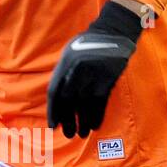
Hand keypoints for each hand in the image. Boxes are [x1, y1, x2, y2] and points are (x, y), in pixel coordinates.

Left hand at [47, 0, 142, 138]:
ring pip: (85, 104)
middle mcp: (76, 69)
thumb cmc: (88, 44)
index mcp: (64, 63)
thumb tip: (58, 99)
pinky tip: (95, 126)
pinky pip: (100, 102)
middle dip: (68, 120)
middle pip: (69, 101)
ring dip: (83, 122)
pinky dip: (97, 115)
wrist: (113, 32)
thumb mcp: (70, 53)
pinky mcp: (108, 78)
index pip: (55, 92)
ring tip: (81, 134)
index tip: (53, 126)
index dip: (53, 111)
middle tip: (68, 134)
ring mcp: (93, 74)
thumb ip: (63, 73)